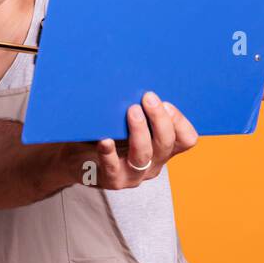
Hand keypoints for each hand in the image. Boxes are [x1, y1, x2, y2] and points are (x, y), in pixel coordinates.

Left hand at [81, 91, 196, 189]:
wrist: (77, 158)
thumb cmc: (107, 134)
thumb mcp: (128, 121)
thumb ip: (141, 108)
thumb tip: (142, 82)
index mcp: (163, 149)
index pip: (186, 139)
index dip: (179, 121)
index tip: (165, 103)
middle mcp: (153, 164)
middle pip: (166, 144)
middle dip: (159, 119)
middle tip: (148, 98)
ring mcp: (133, 175)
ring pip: (143, 155)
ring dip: (139, 131)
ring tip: (131, 111)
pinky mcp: (111, 180)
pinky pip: (112, 167)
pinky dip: (109, 153)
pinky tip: (105, 140)